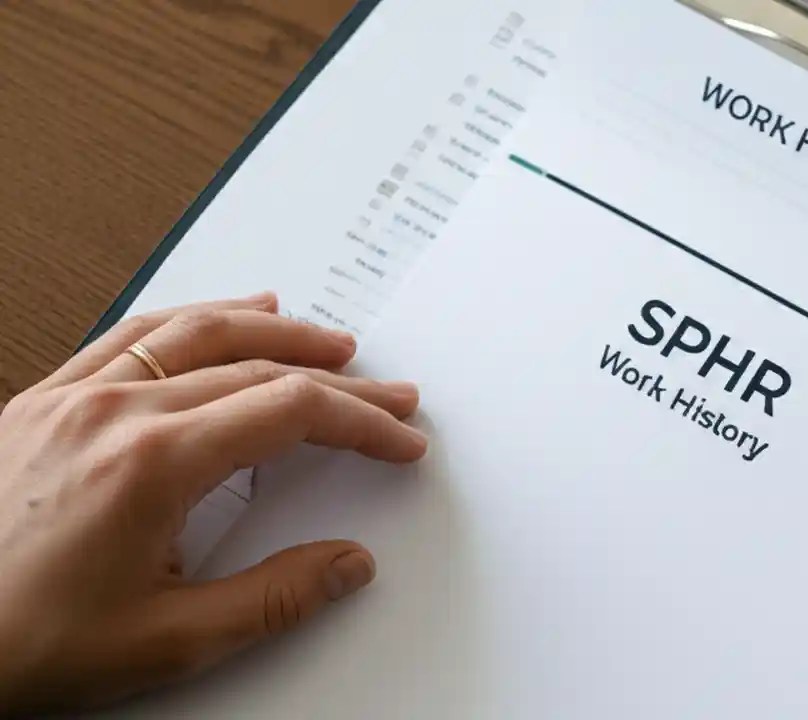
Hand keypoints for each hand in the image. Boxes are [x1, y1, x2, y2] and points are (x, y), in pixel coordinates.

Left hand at [0, 294, 427, 713]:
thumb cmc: (22, 643)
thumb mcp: (167, 642)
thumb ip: (274, 599)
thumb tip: (348, 565)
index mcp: (152, 464)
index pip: (289, 412)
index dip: (360, 421)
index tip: (397, 437)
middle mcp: (113, 413)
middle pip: (256, 367)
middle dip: (338, 380)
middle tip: (388, 394)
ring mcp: (72, 398)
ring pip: (195, 332)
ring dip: (274, 331)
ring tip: (326, 337)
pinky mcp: (43, 402)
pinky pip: (131, 335)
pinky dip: (190, 318)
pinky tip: (218, 317)